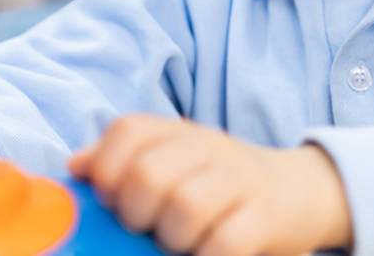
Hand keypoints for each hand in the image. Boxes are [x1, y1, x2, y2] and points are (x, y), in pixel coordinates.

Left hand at [68, 115, 351, 255]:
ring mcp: (238, 181)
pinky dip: (206, 254)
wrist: (297, 190)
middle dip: (135, 210)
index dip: (107, 167)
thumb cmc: (216, 183)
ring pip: (185, 206)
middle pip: (149, 172)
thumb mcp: (173, 158)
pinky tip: (203, 251)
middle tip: (144, 226)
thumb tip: (76, 166)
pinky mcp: (264, 219)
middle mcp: (207, 148)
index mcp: (178, 132)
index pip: (129, 130)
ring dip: (172, 236)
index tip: (110, 198)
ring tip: (178, 240)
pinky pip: (225, 242)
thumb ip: (123, 161)